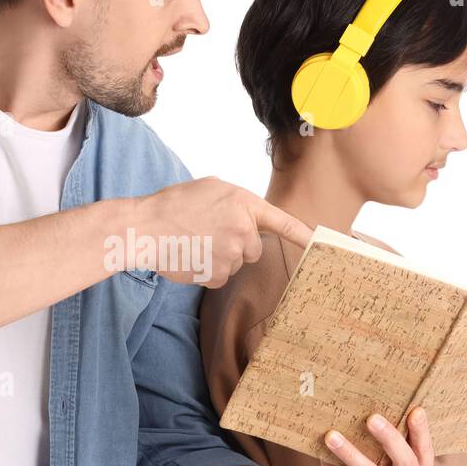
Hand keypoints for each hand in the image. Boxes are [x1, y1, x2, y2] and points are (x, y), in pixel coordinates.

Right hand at [131, 176, 311, 286]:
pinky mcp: (218, 274)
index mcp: (244, 203)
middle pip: (254, 248)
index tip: (320, 245)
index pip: (282, 222)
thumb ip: (236, 201)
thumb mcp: (210, 188)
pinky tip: (192, 256)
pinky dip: (208, 271)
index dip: (302, 235)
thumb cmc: (174, 205)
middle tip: (209, 233)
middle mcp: (244, 230)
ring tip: (196, 242)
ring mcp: (232, 254)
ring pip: (236, 263)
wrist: (146, 228)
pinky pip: (221, 277)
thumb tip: (247, 218)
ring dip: (221, 257)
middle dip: (237, 244)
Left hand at [314, 407, 436, 465]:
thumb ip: (385, 446)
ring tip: (331, 436)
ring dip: (351, 454)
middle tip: (371, 418)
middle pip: (407, 464)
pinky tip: (325, 461)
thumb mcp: (379, 463)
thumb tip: (374, 412)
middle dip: (390, 439)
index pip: (425, 453)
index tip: (416, 410)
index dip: (422, 433)